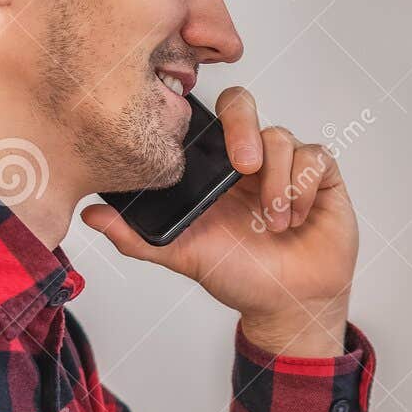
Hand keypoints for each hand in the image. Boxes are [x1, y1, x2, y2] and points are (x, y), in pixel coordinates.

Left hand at [80, 87, 357, 356]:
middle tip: (244, 167)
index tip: (195, 135)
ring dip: (277, 181)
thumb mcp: (184, 256)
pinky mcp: (321, 177)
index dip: (204, 115)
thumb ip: (137, 238)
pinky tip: (295, 218)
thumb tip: (90, 215)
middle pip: (243, 106)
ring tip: (274, 223)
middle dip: (243, 129)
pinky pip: (314, 158)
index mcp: (214, 169)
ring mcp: (287, 165)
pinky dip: (302, 188)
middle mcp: (250, 159)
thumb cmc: (241, 277)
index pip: (205, 118)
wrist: (290, 306)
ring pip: (282, 138)